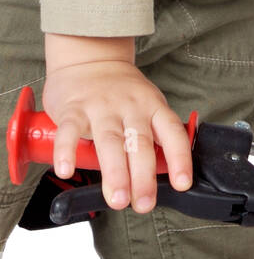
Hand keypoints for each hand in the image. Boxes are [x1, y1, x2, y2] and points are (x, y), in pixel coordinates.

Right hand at [42, 60, 194, 213]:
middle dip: (143, 176)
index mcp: (152, 106)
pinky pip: (70, 130)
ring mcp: (101, 106)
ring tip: (117, 198)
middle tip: (143, 203)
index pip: (172, 132)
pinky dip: (67, 150)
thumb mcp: (147, 105)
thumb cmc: (122, 91)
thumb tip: (161, 177)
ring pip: (110, 140)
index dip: (179, 158)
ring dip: (114, 172)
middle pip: (139, 143)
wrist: (91, 55)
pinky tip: (66, 169)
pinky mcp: (73, 108)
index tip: (182, 184)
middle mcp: (130, 106)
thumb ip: (152, 138)